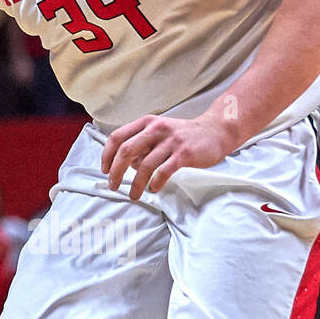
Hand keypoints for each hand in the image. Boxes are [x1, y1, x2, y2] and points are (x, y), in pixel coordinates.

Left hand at [101, 111, 239, 201]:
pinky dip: (155, 183)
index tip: (105, 170)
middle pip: (126, 150)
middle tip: (113, 185)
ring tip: (133, 195)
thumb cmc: (184, 135)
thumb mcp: (159, 133)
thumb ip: (142, 145)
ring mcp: (170, 141)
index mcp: (147, 123)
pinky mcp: (184, 153)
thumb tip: (127, 165)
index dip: (107, 155)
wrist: (215, 131)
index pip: (118, 137)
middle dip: (116, 171)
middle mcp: (156, 129)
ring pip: (144, 165)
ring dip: (136, 184)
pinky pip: (164, 171)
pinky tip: (153, 189)